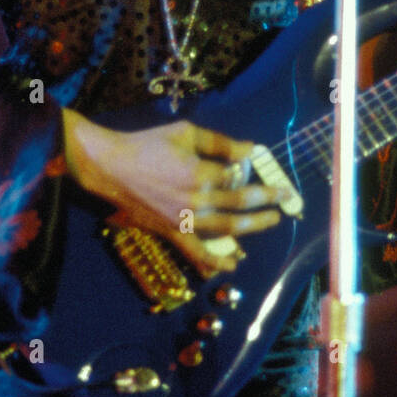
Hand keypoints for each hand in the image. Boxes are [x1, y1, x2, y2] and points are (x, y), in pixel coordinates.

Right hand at [61, 109, 297, 277]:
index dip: (252, 169)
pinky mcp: (172, 233)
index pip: (237, 174)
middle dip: (266, 198)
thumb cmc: (147, 145)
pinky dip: (216, 261)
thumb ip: (219, 142)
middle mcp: (197, 200)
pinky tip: (233, 264)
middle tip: (285, 196)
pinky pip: (198, 252)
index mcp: (200, 172)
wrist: (110, 168)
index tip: (260, 164)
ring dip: (254, 225)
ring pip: (228, 227)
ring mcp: (185, 220)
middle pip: (240, 201)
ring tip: (273, 219)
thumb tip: (251, 149)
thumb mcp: (185, 133)